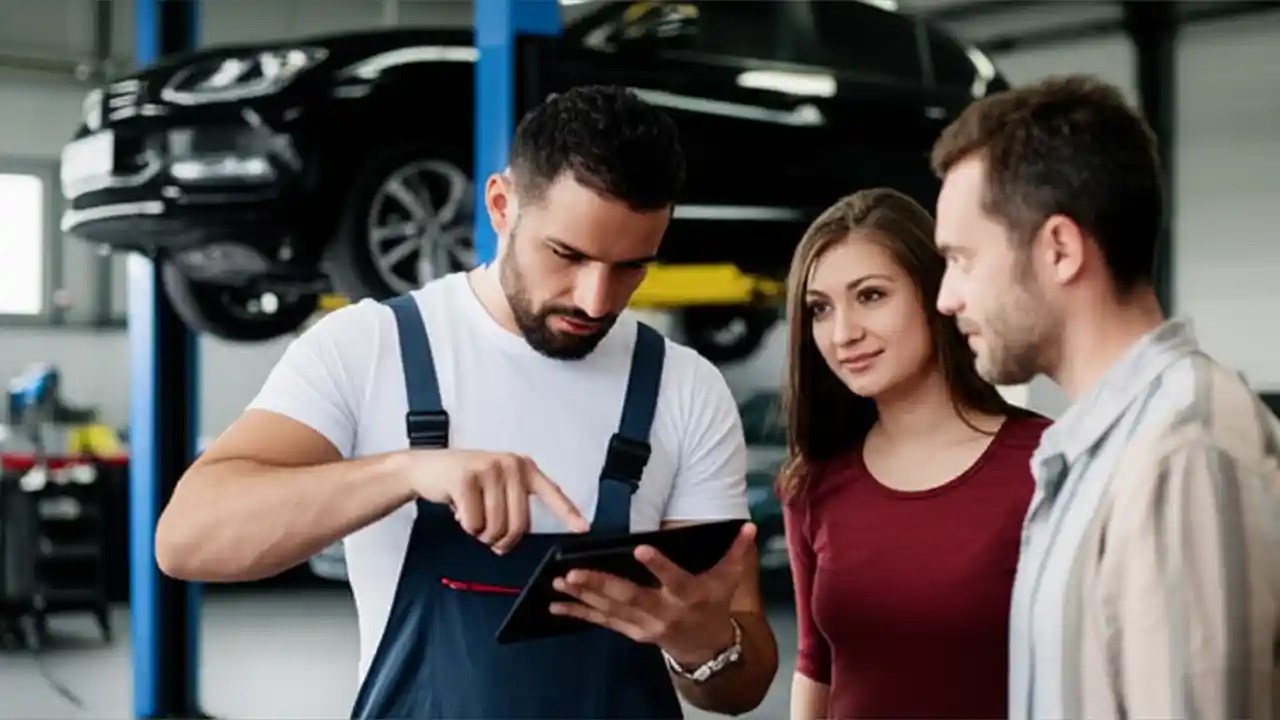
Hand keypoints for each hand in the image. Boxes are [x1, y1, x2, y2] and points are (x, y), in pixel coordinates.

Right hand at [408, 450, 588, 552]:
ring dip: (481, 533)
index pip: (552, 493)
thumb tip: (514, 540)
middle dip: (501, 540)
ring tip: (471, 515)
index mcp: (524, 468)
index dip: (568, 513)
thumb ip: (513, 506)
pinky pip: (473, 524)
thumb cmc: (465, 482)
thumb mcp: (496, 486)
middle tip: (486, 533)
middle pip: (518, 525)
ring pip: (495, 527)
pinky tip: (458, 508)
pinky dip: (465, 525)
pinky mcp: (466, 479)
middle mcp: (511, 465)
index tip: (584, 528)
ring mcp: (489, 469)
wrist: (426, 468)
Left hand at [549, 522, 756, 665]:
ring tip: (558, 583)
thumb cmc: (713, 604)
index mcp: (687, 594)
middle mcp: (663, 611)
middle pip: (629, 597)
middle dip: (600, 584)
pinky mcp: (631, 631)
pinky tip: (557, 606)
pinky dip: (579, 613)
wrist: (707, 648)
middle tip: (572, 571)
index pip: (673, 578)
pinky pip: (602, 622)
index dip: (658, 566)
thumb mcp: (728, 579)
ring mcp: (644, 625)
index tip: (640, 549)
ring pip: (610, 610)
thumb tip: (749, 525)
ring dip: (582, 596)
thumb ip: (736, 552)